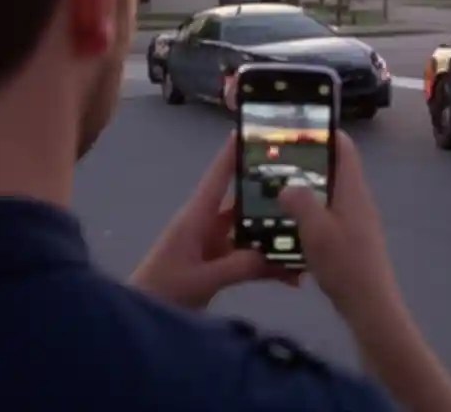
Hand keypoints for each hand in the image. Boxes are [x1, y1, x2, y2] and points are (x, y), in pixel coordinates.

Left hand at [131, 134, 296, 309]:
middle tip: (308, 189)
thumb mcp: (200, 280)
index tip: (255, 130)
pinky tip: (292, 277)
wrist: (140, 320)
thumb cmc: (162, 291)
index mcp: (196, 217)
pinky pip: (248, 257)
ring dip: (276, 239)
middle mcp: (207, 224)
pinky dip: (268, 264)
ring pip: (251, 232)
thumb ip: (237, 267)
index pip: (218, 177)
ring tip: (309, 242)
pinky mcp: (217, 263)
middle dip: (272, 198)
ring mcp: (213, 244)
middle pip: (243, 203)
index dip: (234, 153)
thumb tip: (276, 254)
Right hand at [276, 131, 400, 322]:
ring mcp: (356, 220)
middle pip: (334, 169)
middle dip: (306, 162)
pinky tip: (289, 225)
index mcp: (352, 190)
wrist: (370, 305)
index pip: (344, 147)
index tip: (295, 129)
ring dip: (306, 190)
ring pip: (329, 194)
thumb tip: (287, 186)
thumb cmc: (345, 263)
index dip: (324, 133)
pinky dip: (310, 213)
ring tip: (275, 191)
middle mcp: (357, 200)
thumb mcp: (316, 229)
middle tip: (274, 162)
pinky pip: (328, 215)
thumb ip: (299, 201)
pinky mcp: (351, 239)